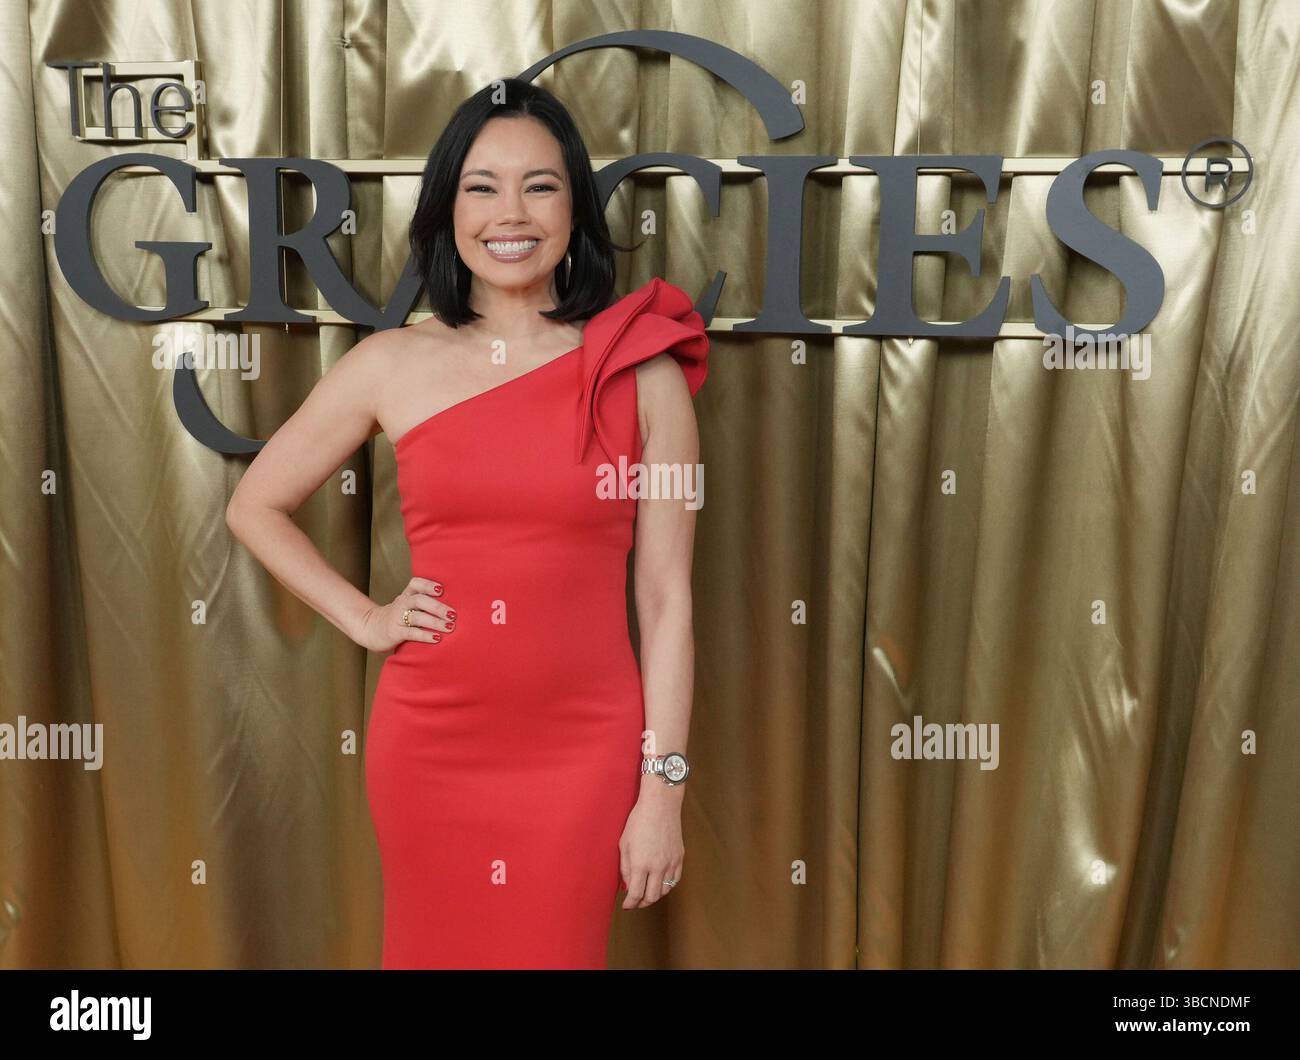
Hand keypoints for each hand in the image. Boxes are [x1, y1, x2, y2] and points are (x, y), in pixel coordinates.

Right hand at [352, 575, 454, 651]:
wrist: (370, 629)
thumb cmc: (396, 618)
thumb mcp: (406, 606)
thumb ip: (423, 604)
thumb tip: (452, 607)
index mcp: (406, 596)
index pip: (415, 583)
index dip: (428, 585)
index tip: (442, 590)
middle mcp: (401, 604)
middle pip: (419, 600)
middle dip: (437, 607)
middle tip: (453, 615)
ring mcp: (397, 618)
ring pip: (417, 617)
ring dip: (435, 622)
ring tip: (450, 627)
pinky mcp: (394, 632)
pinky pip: (411, 633)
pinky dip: (425, 635)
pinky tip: (437, 638)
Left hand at [618, 790, 683, 908]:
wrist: (661, 805)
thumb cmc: (638, 821)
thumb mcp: (624, 844)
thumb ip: (625, 868)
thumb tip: (627, 885)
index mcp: (641, 864)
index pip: (636, 894)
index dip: (630, 904)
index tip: (626, 905)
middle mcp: (657, 867)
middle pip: (652, 897)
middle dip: (642, 903)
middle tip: (635, 902)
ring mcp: (671, 863)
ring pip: (665, 891)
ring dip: (655, 895)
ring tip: (647, 893)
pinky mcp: (680, 858)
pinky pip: (674, 880)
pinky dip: (667, 886)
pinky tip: (660, 883)